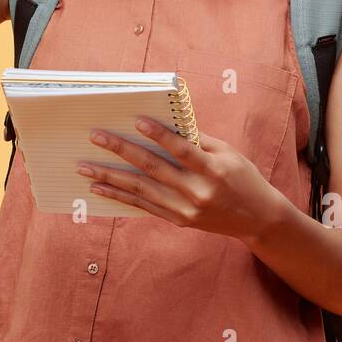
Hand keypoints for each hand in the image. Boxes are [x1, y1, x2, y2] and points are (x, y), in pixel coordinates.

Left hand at [77, 117, 281, 243]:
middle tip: (96, 137)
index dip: (160, 135)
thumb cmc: (243, 177)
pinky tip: (99, 188)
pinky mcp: (178, 220)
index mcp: (213, 170)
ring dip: (110, 178)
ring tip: (84, 167)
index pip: (182, 150)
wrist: (257, 218)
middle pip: (153, 169)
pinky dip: (120, 196)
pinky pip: (144, 206)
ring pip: (141, 190)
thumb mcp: (227, 153)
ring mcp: (186, 209)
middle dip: (121, 151)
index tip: (137, 121)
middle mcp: (198, 191)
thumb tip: (165, 124)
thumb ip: (197, 140)